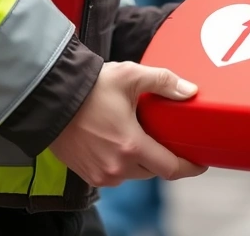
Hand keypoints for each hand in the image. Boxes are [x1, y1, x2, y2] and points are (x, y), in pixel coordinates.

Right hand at [49, 62, 208, 186]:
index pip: (172, 169)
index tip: (201, 162)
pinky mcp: (86, 173)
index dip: (190, 167)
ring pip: (134, 173)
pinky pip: (114, 174)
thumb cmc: (88, 87)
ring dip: (141, 159)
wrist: (48, 98)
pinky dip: (122, 161)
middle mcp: (117, 167)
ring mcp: (100, 173)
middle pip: (154, 170)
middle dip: (163, 157)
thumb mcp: (130, 75)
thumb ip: (164, 82)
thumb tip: (190, 91)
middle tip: (168, 138)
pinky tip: (118, 141)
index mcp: (131, 147)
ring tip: (140, 134)